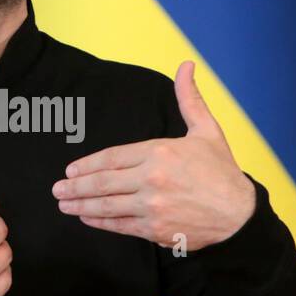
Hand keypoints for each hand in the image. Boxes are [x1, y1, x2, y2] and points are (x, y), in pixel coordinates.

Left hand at [51, 61, 256, 250]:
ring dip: (81, 206)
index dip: (87, 165)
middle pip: (103, 182)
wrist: (239, 215)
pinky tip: (87, 219)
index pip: (112, 158)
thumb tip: (186, 66)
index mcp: (160, 152)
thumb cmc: (222, 172)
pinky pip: (120, 225)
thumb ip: (189, 99)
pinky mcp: (155, 229)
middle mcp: (152, 179)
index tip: (71, 170)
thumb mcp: (206, 130)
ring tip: (64, 204)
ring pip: (107, 205)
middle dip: (75, 186)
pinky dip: (101, 222)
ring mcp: (152, 207)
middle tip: (57, 189)